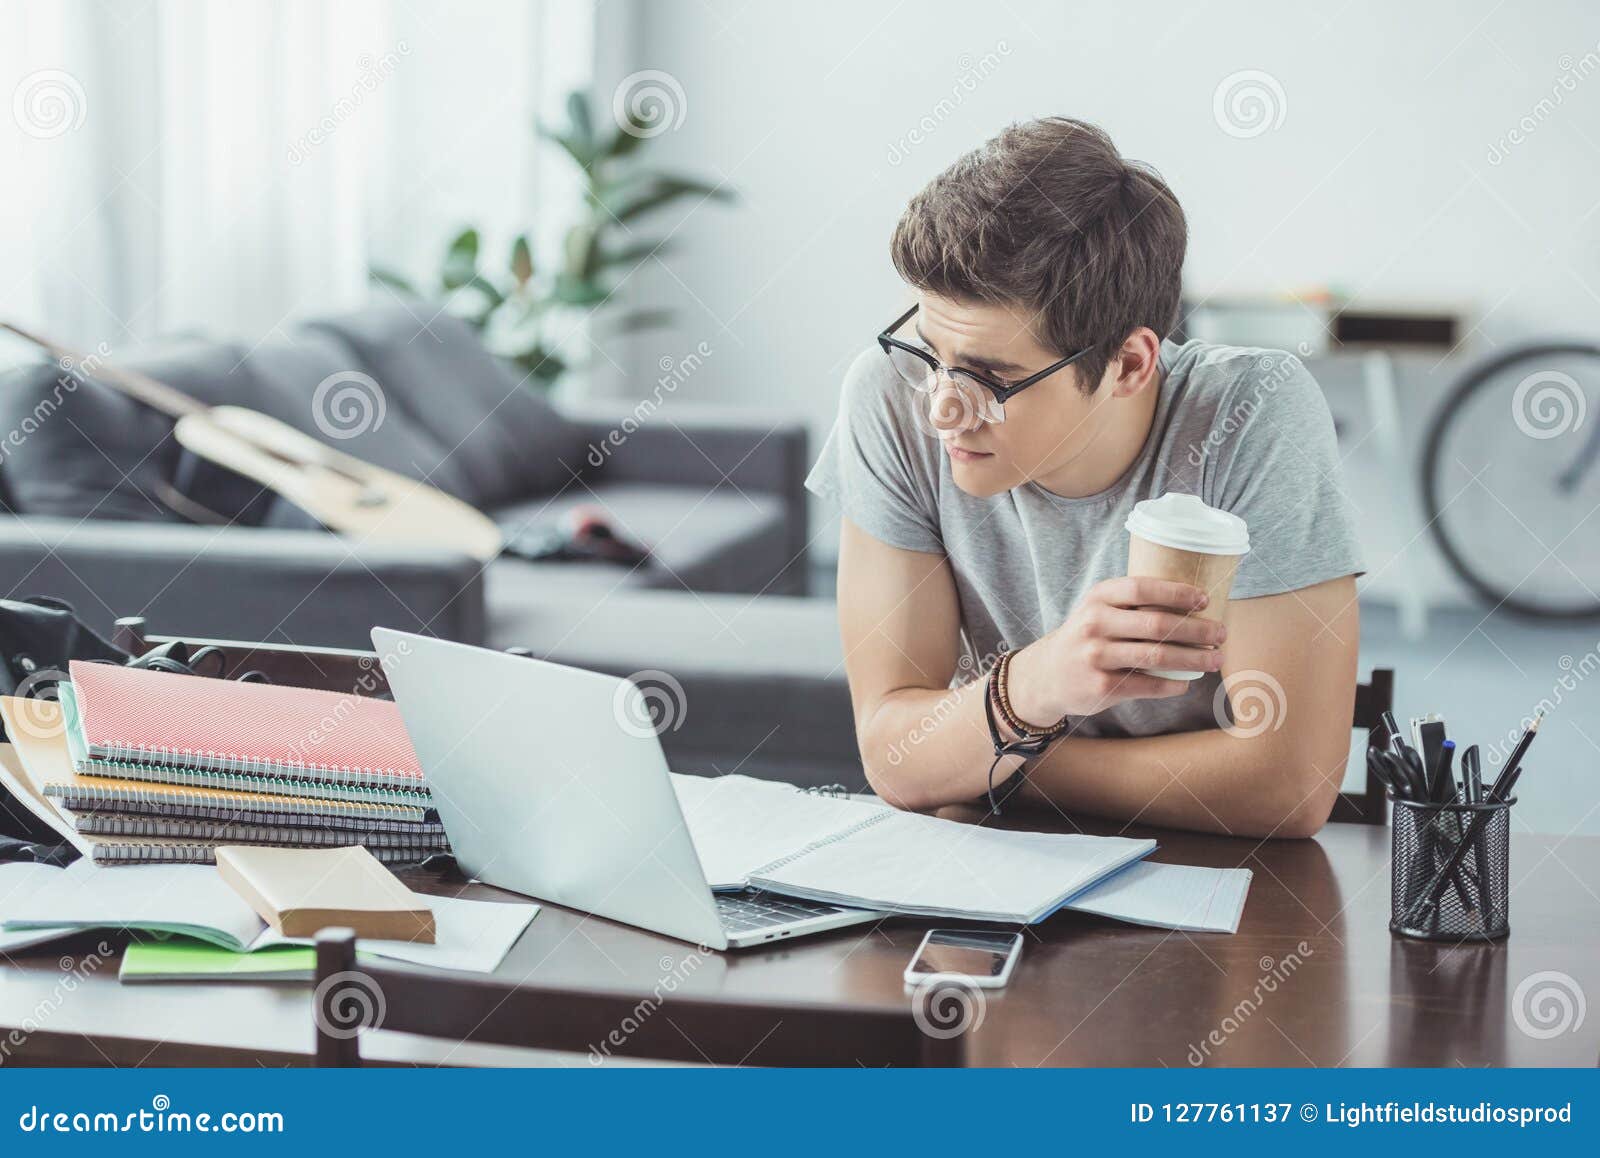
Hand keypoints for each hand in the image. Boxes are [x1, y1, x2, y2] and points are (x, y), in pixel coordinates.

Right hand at [1006, 577, 1226, 720]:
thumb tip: (1193, 603)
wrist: (1047, 675)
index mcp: (1097, 598)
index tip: (1204, 599)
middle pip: (1157, 625)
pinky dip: (1174, 685)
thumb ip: (1132, 604)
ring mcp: (1096, 656)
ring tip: (1215, 659)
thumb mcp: (1097, 610)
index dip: (1177, 592)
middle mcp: (1094, 624)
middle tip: (1221, 633)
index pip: (1142, 588)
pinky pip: (1148, 685)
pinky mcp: (1101, 686)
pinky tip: (1186, 682)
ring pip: (1157, 657)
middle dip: (1197, 629)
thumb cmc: (1086, 637)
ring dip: (1194, 659)